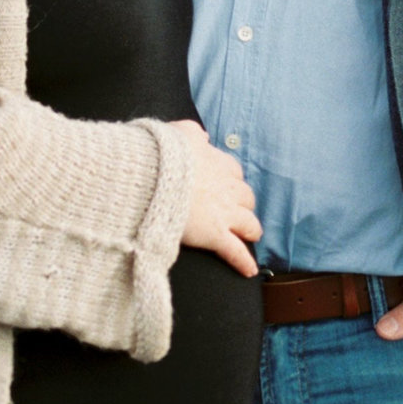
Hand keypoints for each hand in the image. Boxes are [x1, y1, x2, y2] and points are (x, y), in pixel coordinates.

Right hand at [174, 123, 261, 278]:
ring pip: (249, 222)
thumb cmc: (162, 155)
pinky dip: (244, 261)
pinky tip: (249, 270)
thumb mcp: (179, 133)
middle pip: (246, 198)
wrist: (152, 178)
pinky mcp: (214, 234)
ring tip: (251, 235)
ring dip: (250, 229)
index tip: (225, 187)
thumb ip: (192, 133)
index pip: (234, 172)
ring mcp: (223, 213)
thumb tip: (202, 137)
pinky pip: (235, 251)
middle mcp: (227, 188)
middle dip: (242, 205)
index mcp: (218, 163)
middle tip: (236, 212)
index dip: (231, 181)